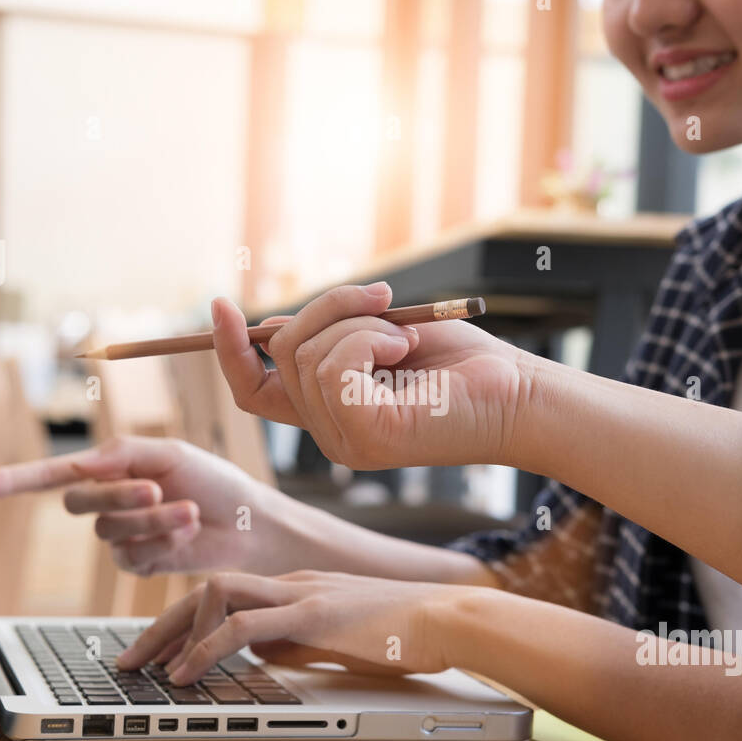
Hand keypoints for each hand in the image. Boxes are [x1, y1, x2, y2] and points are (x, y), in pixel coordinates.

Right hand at [0, 436, 269, 576]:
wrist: (249, 522)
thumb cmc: (215, 480)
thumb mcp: (172, 454)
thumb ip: (124, 455)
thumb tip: (81, 465)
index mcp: (110, 467)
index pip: (49, 475)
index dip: (10, 481)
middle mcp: (108, 501)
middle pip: (79, 501)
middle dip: (120, 496)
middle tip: (158, 490)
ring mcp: (120, 534)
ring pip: (109, 530)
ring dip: (153, 520)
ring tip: (191, 511)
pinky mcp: (138, 562)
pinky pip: (130, 555)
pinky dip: (161, 542)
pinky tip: (187, 533)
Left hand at [115, 569, 473, 683]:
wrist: (448, 619)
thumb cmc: (401, 634)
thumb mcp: (332, 640)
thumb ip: (292, 642)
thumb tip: (254, 661)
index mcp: (294, 585)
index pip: (221, 593)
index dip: (180, 624)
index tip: (153, 655)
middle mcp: (290, 580)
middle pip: (205, 587)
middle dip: (159, 626)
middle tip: (127, 663)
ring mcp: (301, 591)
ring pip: (216, 592)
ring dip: (177, 632)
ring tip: (152, 670)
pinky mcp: (314, 611)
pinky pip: (246, 624)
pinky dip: (208, 648)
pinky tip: (189, 672)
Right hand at [211, 282, 535, 469]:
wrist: (522, 396)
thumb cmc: (465, 366)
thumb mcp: (385, 334)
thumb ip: (333, 333)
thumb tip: (274, 324)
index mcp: (331, 413)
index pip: (255, 390)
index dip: (229, 349)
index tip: (219, 303)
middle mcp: (329, 434)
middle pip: (281, 352)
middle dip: (328, 307)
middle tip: (384, 299)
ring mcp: (343, 440)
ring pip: (307, 354)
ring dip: (358, 322)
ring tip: (405, 335)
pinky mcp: (364, 435)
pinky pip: (332, 367)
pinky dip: (368, 340)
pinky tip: (405, 349)